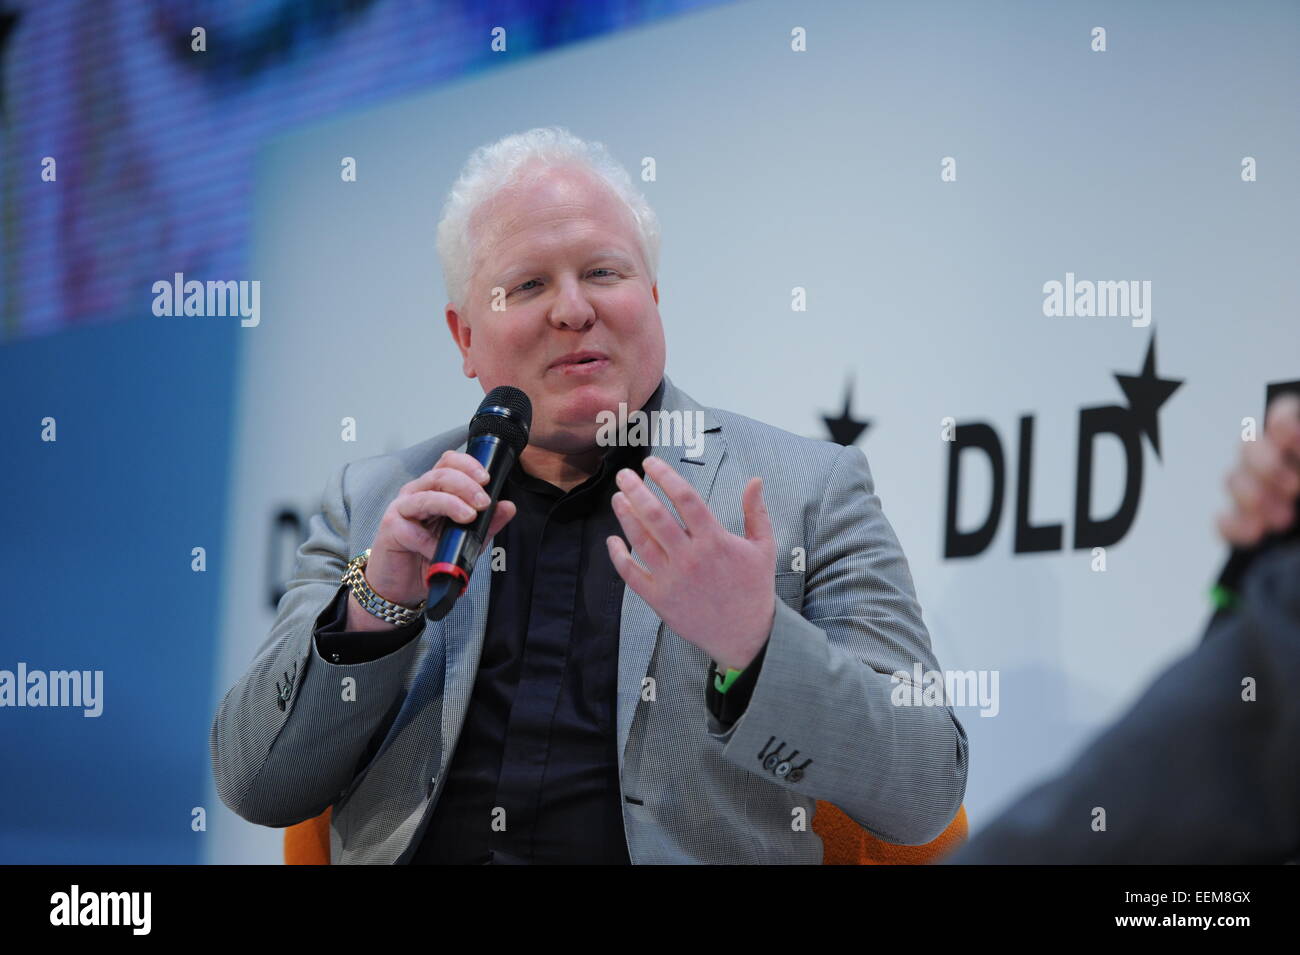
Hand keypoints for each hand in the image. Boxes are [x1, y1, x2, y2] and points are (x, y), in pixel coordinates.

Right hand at [365, 449, 517, 608]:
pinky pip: (412, 530)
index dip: (468, 464)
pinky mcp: (391, 528)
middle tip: (484, 502)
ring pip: (427, 495)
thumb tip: (508, 507)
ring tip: (469, 517)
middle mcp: (416, 492)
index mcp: (434, 489)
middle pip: (441, 474)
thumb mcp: (467, 540)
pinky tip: (438, 551)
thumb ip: (487, 524)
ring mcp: (401, 508)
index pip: (449, 462)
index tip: (487, 479)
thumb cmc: (432, 557)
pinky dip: (430, 541)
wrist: (405, 586)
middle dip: (467, 485)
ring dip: (452, 504)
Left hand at [606, 455, 776, 671]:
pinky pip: (631, 574)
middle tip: (624, 475)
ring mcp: (672, 579)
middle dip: (636, 490)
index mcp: (714, 540)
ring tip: (618, 498)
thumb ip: (756, 512)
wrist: (746, 635)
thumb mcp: (763, 548)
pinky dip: (618, 556)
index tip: (651, 464)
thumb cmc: (754, 589)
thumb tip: (755, 480)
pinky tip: (613, 540)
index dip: (665, 476)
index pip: (684, 497)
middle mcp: (690, 557)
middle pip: (655, 515)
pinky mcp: (659, 599)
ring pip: (640, 541)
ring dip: (625, 516)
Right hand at [1216, 393, 1299, 546]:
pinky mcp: (1253, 527)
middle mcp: (1284, 466)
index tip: (1287, 432)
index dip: (1284, 418)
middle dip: (1264, 465)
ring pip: (1234, 481)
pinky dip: (1233, 526)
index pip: (1286, 413)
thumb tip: (1284, 431)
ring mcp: (1266, 496)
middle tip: (1291, 485)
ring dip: (1252, 497)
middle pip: (1252, 446)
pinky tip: (1254, 532)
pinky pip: (1226, 520)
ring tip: (1281, 517)